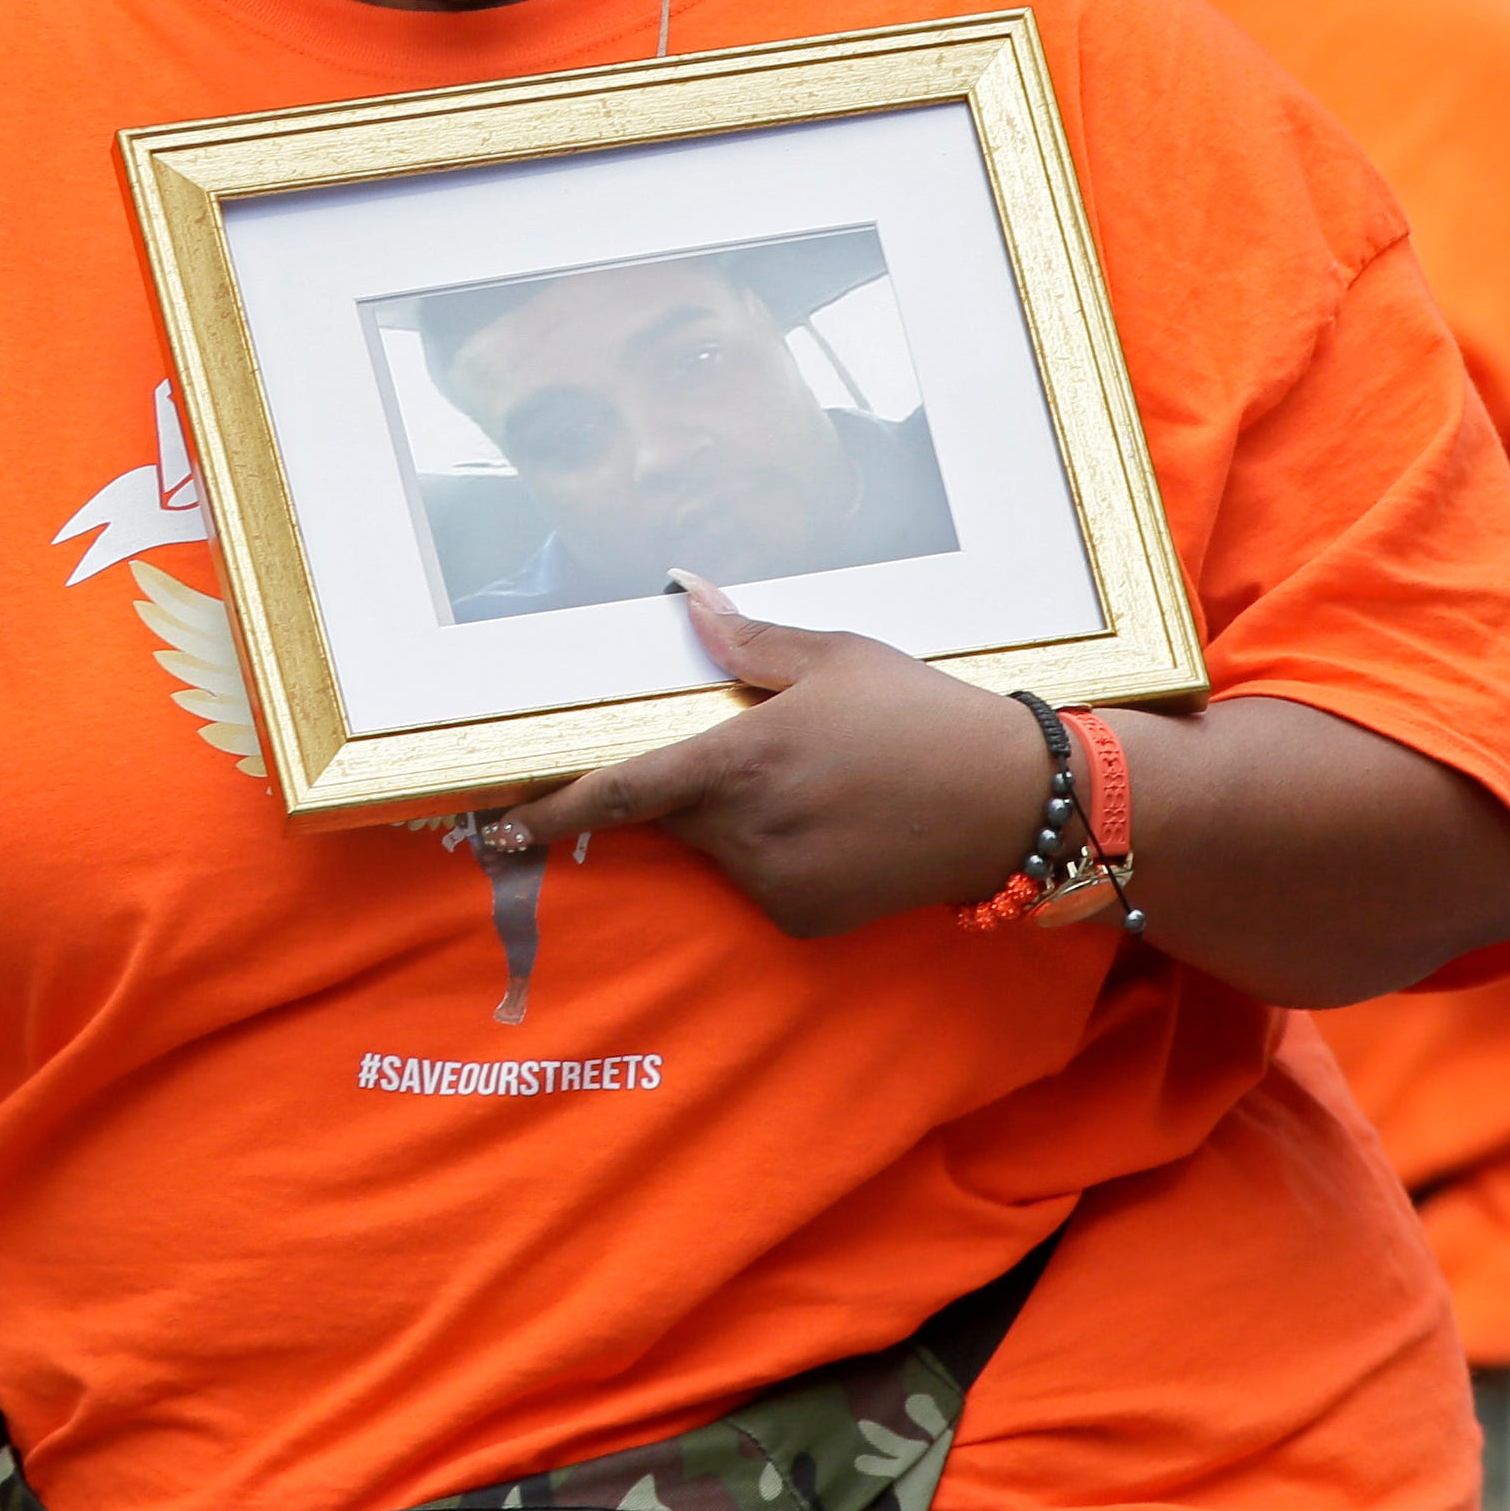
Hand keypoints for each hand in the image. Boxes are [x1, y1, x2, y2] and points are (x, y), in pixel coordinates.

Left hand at [493, 573, 1048, 935]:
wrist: (1012, 802)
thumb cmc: (921, 715)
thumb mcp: (836, 656)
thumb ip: (748, 638)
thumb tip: (687, 593)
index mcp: (742, 759)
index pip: (621, 791)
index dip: (551, 812)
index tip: (497, 826)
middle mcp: (748, 829)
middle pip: (669, 812)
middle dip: (681, 787)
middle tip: (750, 757)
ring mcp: (775, 880)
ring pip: (712, 846)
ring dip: (731, 817)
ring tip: (814, 782)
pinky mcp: (802, 916)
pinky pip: (754, 878)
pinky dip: (769, 851)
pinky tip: (831, 822)